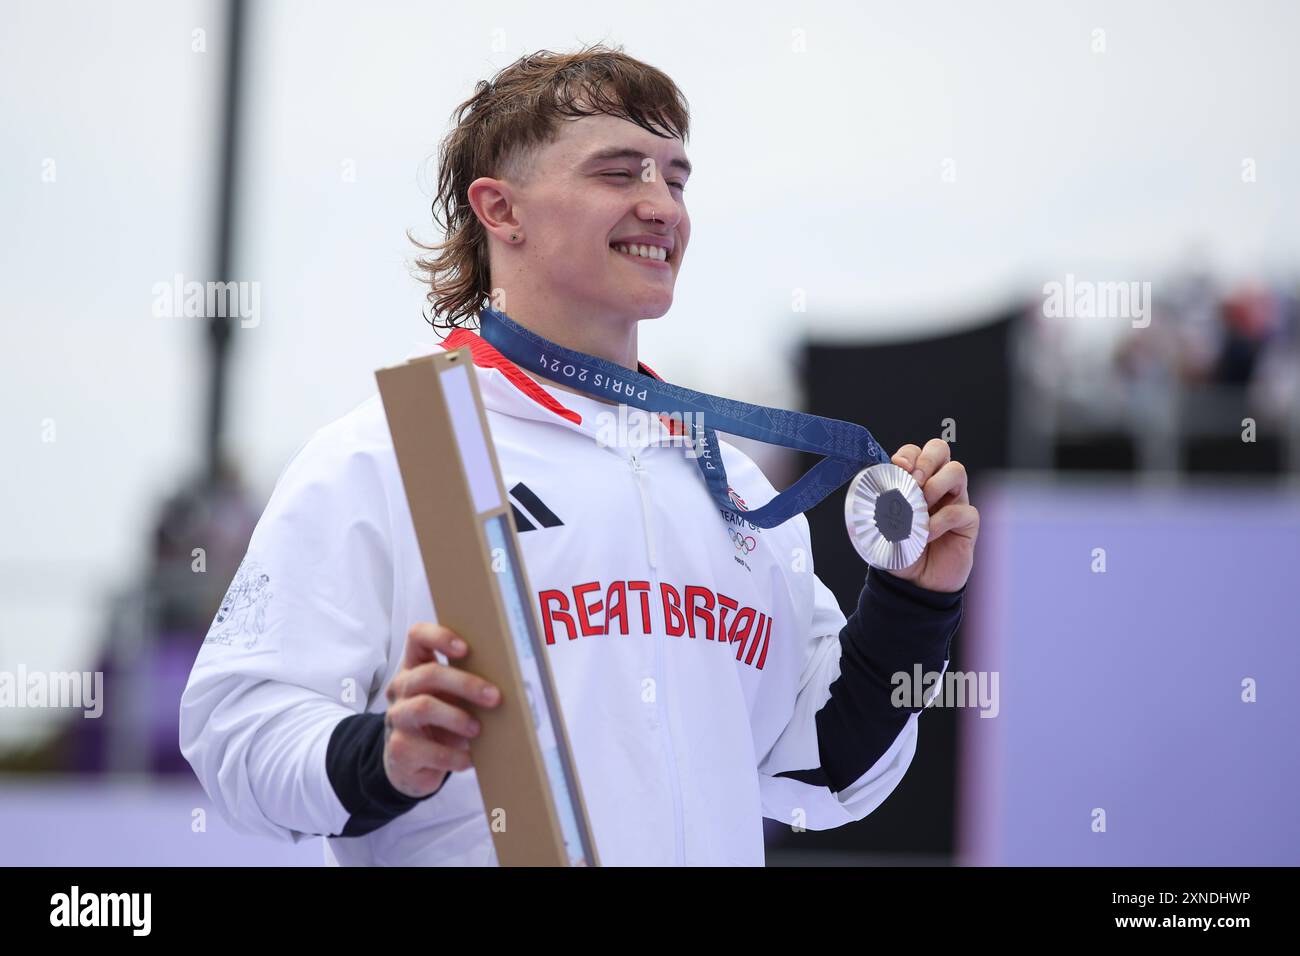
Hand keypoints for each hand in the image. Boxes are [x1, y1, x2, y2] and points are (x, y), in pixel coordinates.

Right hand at [382, 623, 502, 798]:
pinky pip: (428, 750)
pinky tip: (468, 758)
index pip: (417, 637)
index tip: (465, 648)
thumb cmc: (439, 721)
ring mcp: (396, 719)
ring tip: (478, 729)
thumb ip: (467, 685)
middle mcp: (401, 689)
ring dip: (457, 718)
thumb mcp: (450, 698)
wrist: (410, 762)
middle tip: (494, 697)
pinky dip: (453, 755)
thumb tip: (512, 685)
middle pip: (428, 674)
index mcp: (415, 668)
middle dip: (465, 684)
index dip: (439, 637)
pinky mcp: (399, 749)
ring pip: (424, 708)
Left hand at [885, 438, 978, 593]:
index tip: (897, 467)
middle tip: (914, 480)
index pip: (915, 452)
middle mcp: (936, 485)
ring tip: (921, 506)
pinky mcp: (967, 522)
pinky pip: (962, 510)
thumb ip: (882, 505)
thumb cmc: (900, 550)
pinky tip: (927, 534)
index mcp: (914, 482)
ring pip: (956, 470)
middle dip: (926, 459)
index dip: (908, 454)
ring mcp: (954, 501)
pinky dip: (942, 520)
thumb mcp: (884, 526)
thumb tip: (880, 486)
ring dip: (937, 484)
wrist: (915, 583)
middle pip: (940, 450)